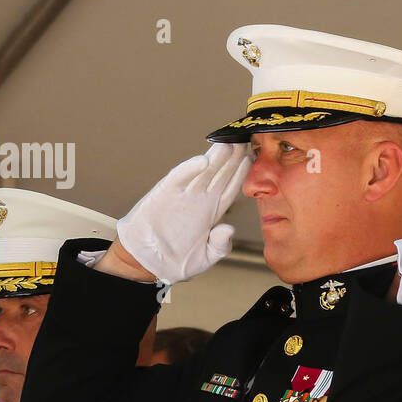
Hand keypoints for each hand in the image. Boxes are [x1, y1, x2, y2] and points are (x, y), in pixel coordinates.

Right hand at [113, 144, 250, 282]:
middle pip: (221, 174)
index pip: (232, 187)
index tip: (255, 157)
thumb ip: (220, 246)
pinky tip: (202, 161)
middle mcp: (200, 200)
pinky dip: (189, 169)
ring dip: (216, 158)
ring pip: (203, 172)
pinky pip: (179, 179)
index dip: (243, 172)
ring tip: (230, 143)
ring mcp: (183, 196)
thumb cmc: (175, 260)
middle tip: (246, 139)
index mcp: (213, 212)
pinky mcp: (164, 195)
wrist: (146, 263)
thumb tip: (229, 229)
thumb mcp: (205, 258)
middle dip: (234, 157)